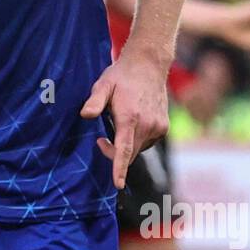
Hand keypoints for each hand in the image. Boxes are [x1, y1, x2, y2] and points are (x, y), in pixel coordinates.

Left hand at [80, 50, 168, 188]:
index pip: (124, 150)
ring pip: (138, 149)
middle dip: (114, 153)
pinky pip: (147, 142)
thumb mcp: (103, 85)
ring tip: (120, 120)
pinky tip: (133, 121)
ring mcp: (158, 127)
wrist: (149, 65)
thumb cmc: (122, 76)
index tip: (118, 184)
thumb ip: (94, 101)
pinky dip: (137, 138)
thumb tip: (85, 115)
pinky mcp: (164, 127)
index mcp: (130, 117)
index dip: (119, 168)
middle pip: (129, 154)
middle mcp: (147, 125)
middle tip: (100, 139)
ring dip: (126, 144)